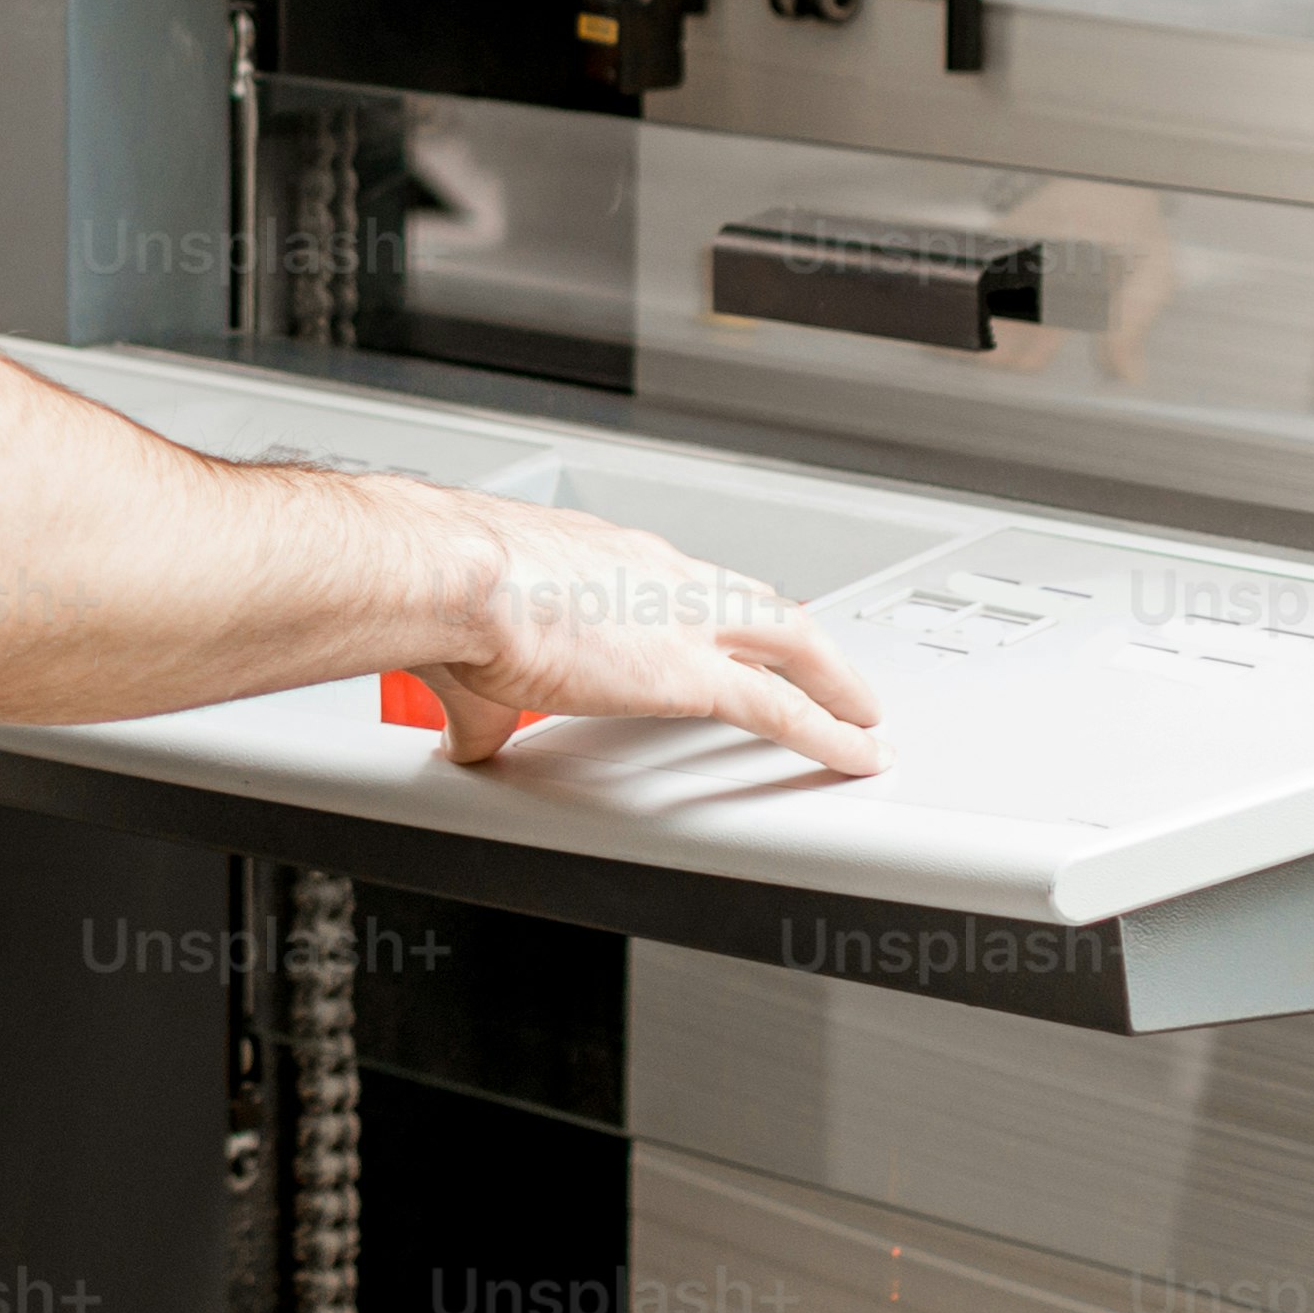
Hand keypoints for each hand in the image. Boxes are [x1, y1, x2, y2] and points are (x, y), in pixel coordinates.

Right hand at [392, 487, 887, 777]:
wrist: (456, 577)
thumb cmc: (452, 590)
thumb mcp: (473, 652)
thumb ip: (483, 707)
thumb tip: (467, 737)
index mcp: (607, 560)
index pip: (682, 584)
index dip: (716, 610)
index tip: (727, 631)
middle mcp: (659, 577)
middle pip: (756, 603)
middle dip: (798, 640)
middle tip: (829, 668)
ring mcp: (686, 621)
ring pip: (791, 644)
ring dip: (832, 679)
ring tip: (862, 712)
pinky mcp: (695, 675)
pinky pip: (785, 709)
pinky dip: (830, 733)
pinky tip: (859, 752)